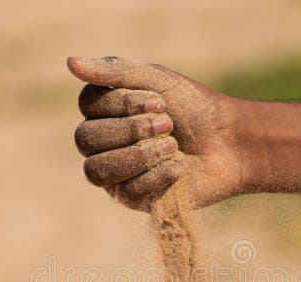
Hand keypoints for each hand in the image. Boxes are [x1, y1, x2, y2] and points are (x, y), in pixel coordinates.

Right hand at [67, 56, 244, 210]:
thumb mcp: (158, 81)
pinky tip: (180, 167)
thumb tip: (70, 62)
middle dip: (129, 130)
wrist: (230, 143)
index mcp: (104, 112)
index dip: (121, 104)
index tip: (160, 101)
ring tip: (172, 146)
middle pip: (84, 140)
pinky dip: (157, 176)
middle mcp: (103, 144)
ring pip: (95, 172)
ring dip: (136, 156)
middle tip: (167, 123)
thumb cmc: (194, 108)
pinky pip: (127, 193)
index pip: (87, 107)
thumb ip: (115, 72)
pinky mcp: (134, 199)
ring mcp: (116, 174)